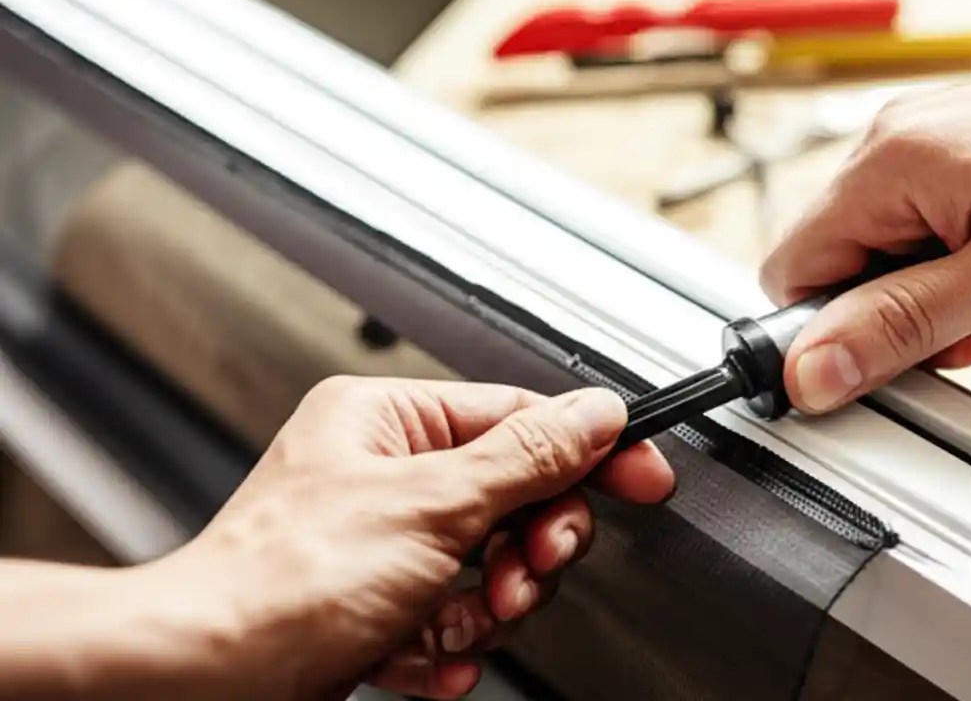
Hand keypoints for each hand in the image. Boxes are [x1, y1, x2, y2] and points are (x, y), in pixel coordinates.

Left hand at [140, 377, 671, 699]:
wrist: (210, 678)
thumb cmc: (282, 581)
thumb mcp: (433, 505)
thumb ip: (527, 457)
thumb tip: (595, 414)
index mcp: (388, 420)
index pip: (519, 418)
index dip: (588, 451)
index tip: (641, 476)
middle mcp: (385, 474)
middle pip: (514, 499)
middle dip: (528, 549)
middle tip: (528, 571)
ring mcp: (383, 544)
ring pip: (491, 567)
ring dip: (491, 606)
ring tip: (465, 622)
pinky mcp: (378, 605)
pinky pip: (453, 617)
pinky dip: (450, 645)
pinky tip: (426, 657)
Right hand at [761, 25, 970, 412]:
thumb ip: (896, 329)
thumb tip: (808, 372)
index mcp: (890, 162)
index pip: (791, 270)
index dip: (830, 332)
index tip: (888, 359)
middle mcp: (902, 139)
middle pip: (849, 267)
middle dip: (912, 318)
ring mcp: (941, 140)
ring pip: (901, 257)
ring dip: (956, 299)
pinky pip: (943, 231)